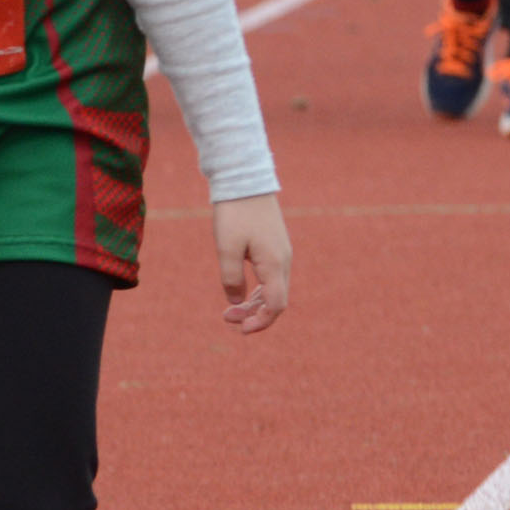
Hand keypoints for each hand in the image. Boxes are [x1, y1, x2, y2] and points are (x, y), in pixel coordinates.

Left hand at [212, 193, 291, 334]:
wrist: (245, 181)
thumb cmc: (235, 213)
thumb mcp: (226, 248)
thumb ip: (231, 278)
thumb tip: (236, 302)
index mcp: (275, 264)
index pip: (276, 305)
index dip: (261, 321)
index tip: (240, 329)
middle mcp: (283, 261)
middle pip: (277, 300)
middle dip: (255, 315)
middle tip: (227, 320)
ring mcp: (281, 253)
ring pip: (274, 289)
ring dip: (256, 303)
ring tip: (230, 311)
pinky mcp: (275, 246)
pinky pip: (271, 277)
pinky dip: (259, 289)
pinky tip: (242, 292)